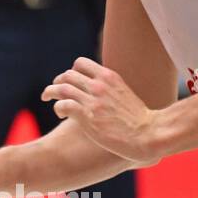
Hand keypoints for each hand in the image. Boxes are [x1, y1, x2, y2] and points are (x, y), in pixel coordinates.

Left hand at [41, 57, 159, 163]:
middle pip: (67, 75)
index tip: (69, 80)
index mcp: (109, 77)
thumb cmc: (140, 119)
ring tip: (47, 98)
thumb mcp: (124, 93)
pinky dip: (58, 107)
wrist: (149, 134)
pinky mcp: (88, 117)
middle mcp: (99, 85)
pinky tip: (61, 114)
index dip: (71, 71)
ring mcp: (93, 101)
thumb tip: (100, 89)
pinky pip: (63, 105)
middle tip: (54, 90)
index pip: (81, 63)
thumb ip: (110, 88)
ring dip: (50, 92)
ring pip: (61, 88)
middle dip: (57, 82)